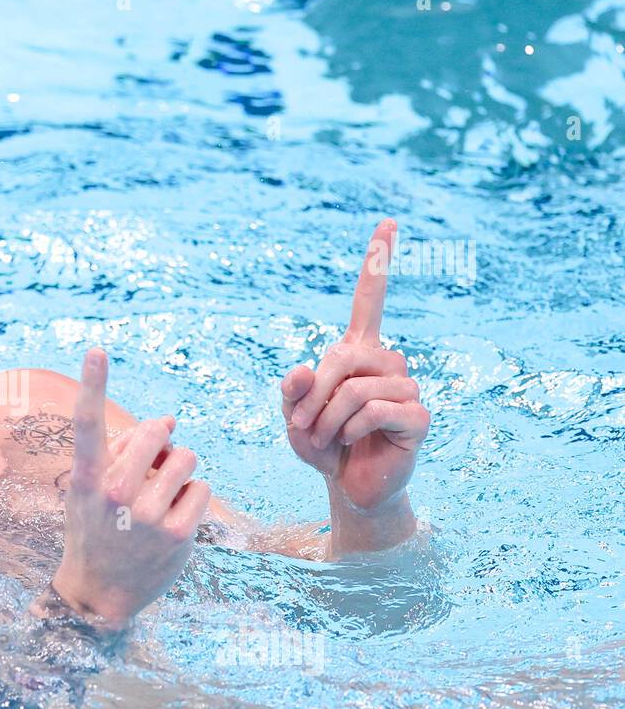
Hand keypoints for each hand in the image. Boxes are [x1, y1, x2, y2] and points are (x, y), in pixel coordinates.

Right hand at [48, 347, 210, 629]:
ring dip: (179, 470)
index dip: (93, 384)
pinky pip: (201, 488)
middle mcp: (116, 492)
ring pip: (186, 458)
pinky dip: (192, 497)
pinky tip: (173, 518)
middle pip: (159, 431)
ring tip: (160, 496)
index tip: (96, 350)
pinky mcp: (179, 532)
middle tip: (152, 465)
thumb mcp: (91, 490)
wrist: (99, 592)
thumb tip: (171, 422)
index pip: (88, 423)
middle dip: (163, 440)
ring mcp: (149, 513)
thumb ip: (120, 453)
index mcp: (88, 477)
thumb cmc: (96, 529)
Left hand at [280, 218, 430, 512]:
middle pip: (345, 356)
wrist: (346, 485)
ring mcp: (406, 390)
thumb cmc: (321, 444)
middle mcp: (387, 364)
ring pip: (358, 387)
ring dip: (328, 416)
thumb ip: (291, 390)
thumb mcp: (293, 416)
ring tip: (324, 437)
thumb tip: (301, 369)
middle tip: (302, 424)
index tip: (388, 223)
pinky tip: (348, 442)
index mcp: (359, 353)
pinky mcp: (417, 418)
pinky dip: (349, 428)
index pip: (371, 300)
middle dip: (314, 392)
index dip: (378, 263)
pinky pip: (375, 410)